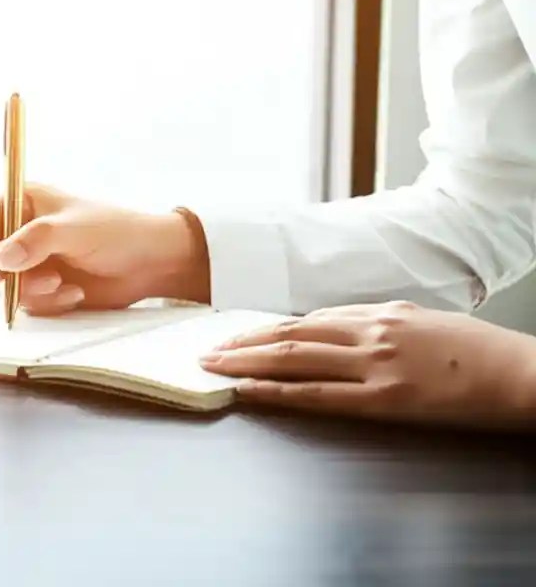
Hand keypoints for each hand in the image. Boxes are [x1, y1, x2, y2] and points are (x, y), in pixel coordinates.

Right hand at [0, 184, 209, 314]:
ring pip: (3, 289)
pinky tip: (75, 293)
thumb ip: (35, 240)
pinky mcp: (41, 288)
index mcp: (18, 203)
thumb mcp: (74, 229)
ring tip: (63, 284)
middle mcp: (16, 232)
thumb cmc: (116, 231)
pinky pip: (26, 304)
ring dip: (32, 292)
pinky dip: (49, 303)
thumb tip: (0, 261)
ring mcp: (27, 263)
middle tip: (41, 278)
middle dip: (9, 277)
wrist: (151, 263)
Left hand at [200, 301, 535, 429]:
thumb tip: (346, 330)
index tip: (240, 335)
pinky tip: (249, 390)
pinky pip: (318, 395)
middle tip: (207, 349)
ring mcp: (376, 364)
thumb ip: (384, 324)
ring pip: (294, 357)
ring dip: (246, 361)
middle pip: (291, 334)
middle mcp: (372, 331)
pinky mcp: (385, 398)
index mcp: (383, 312)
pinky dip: (276, 391)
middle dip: (243, 341)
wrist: (524, 374)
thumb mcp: (428, 322)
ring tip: (213, 366)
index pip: (311, 320)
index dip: (269, 329)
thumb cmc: (480, 354)